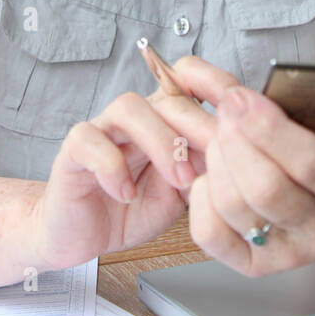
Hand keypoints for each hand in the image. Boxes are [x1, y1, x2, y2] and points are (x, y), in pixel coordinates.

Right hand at [33, 56, 240, 267]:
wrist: (84, 236)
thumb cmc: (133, 209)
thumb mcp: (182, 193)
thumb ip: (204, 168)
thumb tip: (236, 152)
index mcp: (165, 118)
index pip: (189, 79)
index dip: (215, 84)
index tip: (241, 111)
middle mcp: (135, 117)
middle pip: (168, 96)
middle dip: (198, 126)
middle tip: (217, 161)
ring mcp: (102, 129)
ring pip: (129, 107)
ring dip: (161, 143)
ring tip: (178, 181)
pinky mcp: (73, 151)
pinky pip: (90, 141)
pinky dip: (112, 166)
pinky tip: (127, 193)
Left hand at [188, 75, 314, 275]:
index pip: (311, 166)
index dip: (270, 130)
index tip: (243, 97)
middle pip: (265, 190)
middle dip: (236, 140)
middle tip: (230, 105)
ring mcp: (289, 249)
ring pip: (235, 209)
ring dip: (218, 161)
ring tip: (224, 130)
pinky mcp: (259, 261)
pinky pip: (214, 237)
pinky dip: (202, 201)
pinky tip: (215, 171)